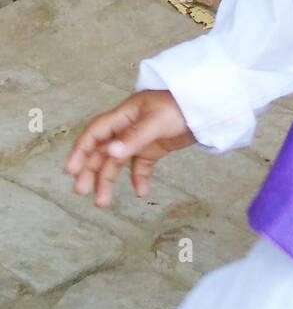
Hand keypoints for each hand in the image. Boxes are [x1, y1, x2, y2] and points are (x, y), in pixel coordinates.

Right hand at [63, 90, 196, 207]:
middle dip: (90, 170)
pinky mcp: (154, 148)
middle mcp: (127, 128)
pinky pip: (140, 166)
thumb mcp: (156, 121)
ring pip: (118, 162)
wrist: (206, 105)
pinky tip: (141, 193)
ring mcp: (140, 139)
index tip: (71, 170)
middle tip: (82, 191)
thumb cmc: (180, 105)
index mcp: (123, 116)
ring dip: (108, 180)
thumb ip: (134, 137)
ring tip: (103, 202)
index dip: (81, 150)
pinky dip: (138, 179)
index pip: (95, 133)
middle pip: (102, 151)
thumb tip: (111, 153)